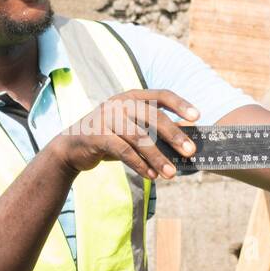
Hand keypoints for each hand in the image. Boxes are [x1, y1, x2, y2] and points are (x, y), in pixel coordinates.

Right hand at [50, 89, 199, 179]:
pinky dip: (140, 164)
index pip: (160, 95)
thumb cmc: (108, 138)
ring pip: (139, 137)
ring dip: (158, 157)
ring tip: (172, 174)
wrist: (71, 148)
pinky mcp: (97, 135)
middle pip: (153, 116)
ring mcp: (107, 118)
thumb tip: (186, 137)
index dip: (180, 104)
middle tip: (190, 152)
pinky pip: (124, 151)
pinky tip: (152, 176)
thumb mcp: (131, 130)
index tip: (198, 116)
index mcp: (131, 97)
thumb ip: (153, 130)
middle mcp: (120, 103)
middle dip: (174, 135)